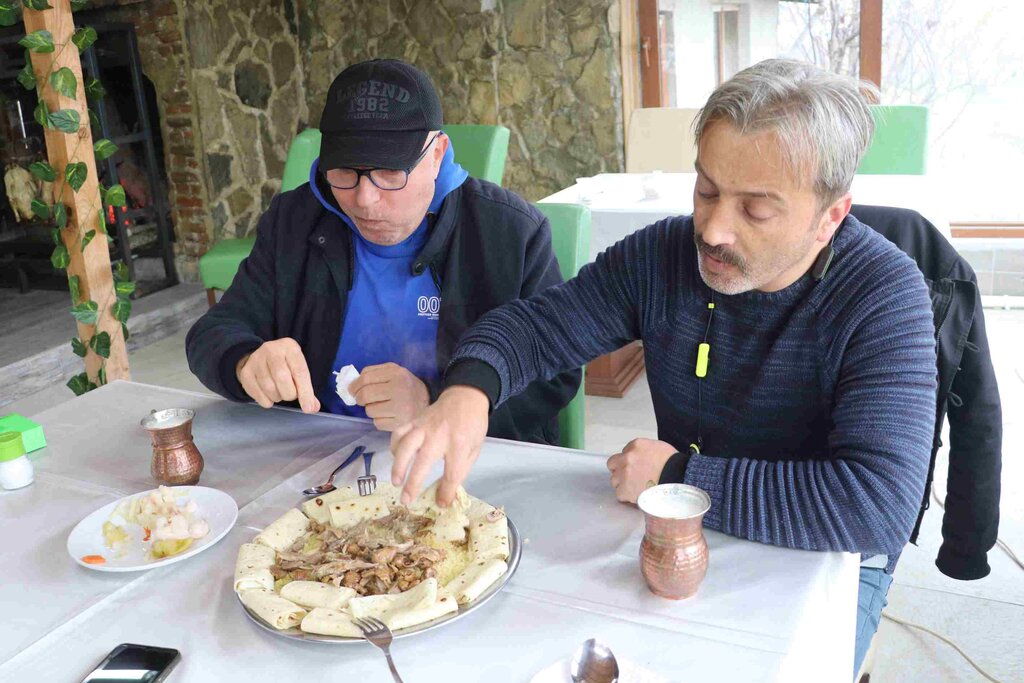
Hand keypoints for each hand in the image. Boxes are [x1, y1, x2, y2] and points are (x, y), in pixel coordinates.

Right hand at [235, 338, 319, 412]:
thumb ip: (307, 389)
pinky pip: (258, 395)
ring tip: (279, 392)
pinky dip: (267, 401)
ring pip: (269, 388)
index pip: (300, 371)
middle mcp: (271, 350)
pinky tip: (269, 395)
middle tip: (291, 394)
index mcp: (290, 347)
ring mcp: (256, 360)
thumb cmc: (285, 365)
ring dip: (278, 397)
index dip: (305, 392)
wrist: (259, 356)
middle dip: (290, 393)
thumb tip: (313, 408)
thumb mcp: (298, 369)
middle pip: (282, 378)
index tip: (308, 408)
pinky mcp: (246, 372)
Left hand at [350, 362, 429, 431]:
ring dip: (371, 409)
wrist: (427, 403)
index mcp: (396, 373)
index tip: (352, 390)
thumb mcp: (394, 372)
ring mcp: (400, 408)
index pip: (365, 378)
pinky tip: (388, 415)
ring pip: (369, 411)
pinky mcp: (400, 423)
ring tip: (381, 406)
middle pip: (365, 395)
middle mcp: (399, 389)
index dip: (354, 385)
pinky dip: (379, 420)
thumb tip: (352, 385)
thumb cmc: (406, 386)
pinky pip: (377, 423)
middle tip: (361, 400)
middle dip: (359, 398)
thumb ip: (373, 374)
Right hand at [389, 386, 489, 506]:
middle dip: (413, 483)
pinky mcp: (414, 420)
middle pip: (423, 462)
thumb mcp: (474, 449)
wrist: (466, 397)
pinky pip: (399, 433)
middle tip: (406, 500)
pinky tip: (395, 457)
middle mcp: (440, 435)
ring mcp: (424, 426)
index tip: (441, 503)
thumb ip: (460, 471)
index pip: (452, 473)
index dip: (446, 491)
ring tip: (395, 481)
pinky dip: (394, 446)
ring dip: (398, 465)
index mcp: (460, 444)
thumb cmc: (471, 426)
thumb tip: (445, 495)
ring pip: (405, 446)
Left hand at [607, 438, 677, 503]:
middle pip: (613, 464)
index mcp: (636, 445)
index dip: (631, 461)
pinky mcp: (624, 489)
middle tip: (632, 477)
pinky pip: (619, 494)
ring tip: (638, 489)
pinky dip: (627, 497)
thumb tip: (641, 458)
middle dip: (620, 470)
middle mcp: (627, 458)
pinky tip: (638, 496)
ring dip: (624, 484)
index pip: (625, 452)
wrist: (679, 480)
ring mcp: (624, 473)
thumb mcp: (659, 448)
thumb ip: (645, 451)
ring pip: (614, 480)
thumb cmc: (674, 465)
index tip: (638, 467)